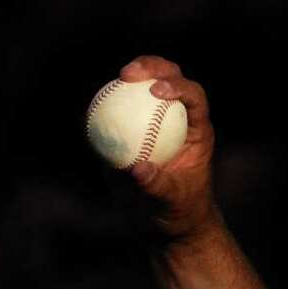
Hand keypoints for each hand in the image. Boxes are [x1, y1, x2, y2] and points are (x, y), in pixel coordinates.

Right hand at [117, 56, 219, 241]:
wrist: (165, 221)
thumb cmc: (179, 212)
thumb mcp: (171, 202)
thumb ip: (157, 186)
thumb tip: (136, 168)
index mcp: (197, 131)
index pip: (194, 98)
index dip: (178, 86)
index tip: (156, 90)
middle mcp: (178, 119)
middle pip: (171, 79)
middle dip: (153, 67)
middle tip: (128, 74)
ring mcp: (154, 121)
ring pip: (142, 89)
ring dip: (128, 78)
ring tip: (113, 80)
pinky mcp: (131, 130)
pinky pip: (118, 111)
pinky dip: (105, 105)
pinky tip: (90, 107)